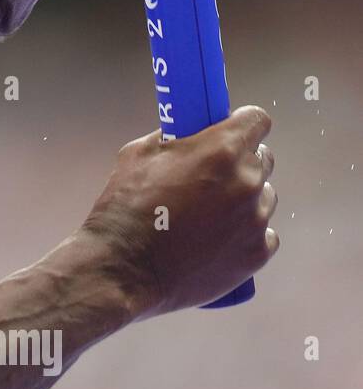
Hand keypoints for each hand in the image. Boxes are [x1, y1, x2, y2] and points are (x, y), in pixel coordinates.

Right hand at [82, 105, 278, 317]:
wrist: (123, 268)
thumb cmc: (125, 208)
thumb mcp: (137, 154)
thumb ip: (172, 140)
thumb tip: (188, 137)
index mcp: (221, 150)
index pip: (257, 120)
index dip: (243, 124)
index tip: (231, 131)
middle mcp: (247, 181)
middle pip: (263, 159)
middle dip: (240, 163)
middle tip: (211, 177)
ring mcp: (256, 220)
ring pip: (264, 198)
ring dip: (244, 200)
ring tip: (209, 216)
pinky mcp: (257, 254)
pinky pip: (264, 234)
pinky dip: (244, 234)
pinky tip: (215, 240)